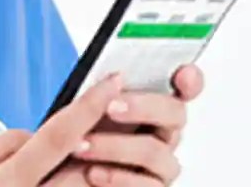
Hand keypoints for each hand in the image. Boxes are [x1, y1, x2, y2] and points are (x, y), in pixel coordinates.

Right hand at [0, 73, 125, 185]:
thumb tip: (38, 137)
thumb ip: (4, 144)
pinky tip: (89, 171)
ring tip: (114, 140)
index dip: (90, 106)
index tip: (113, 82)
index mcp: (9, 181)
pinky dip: (84, 182)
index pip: (60, 135)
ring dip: (102, 165)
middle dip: (106, 136)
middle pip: (83, 166)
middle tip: (126, 108)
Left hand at [53, 65, 205, 185]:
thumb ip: (92, 99)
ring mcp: (155, 164)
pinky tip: (94, 174)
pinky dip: (119, 178)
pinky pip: (150, 185)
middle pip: (175, 113)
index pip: (180, 86)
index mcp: (142, 104)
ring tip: (81, 146)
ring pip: (157, 152)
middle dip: (144, 107)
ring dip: (116, 147)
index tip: (182, 74)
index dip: (190, 79)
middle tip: (111, 107)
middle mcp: (156, 132)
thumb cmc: (60, 149)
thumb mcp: (69, 118)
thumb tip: (116, 79)